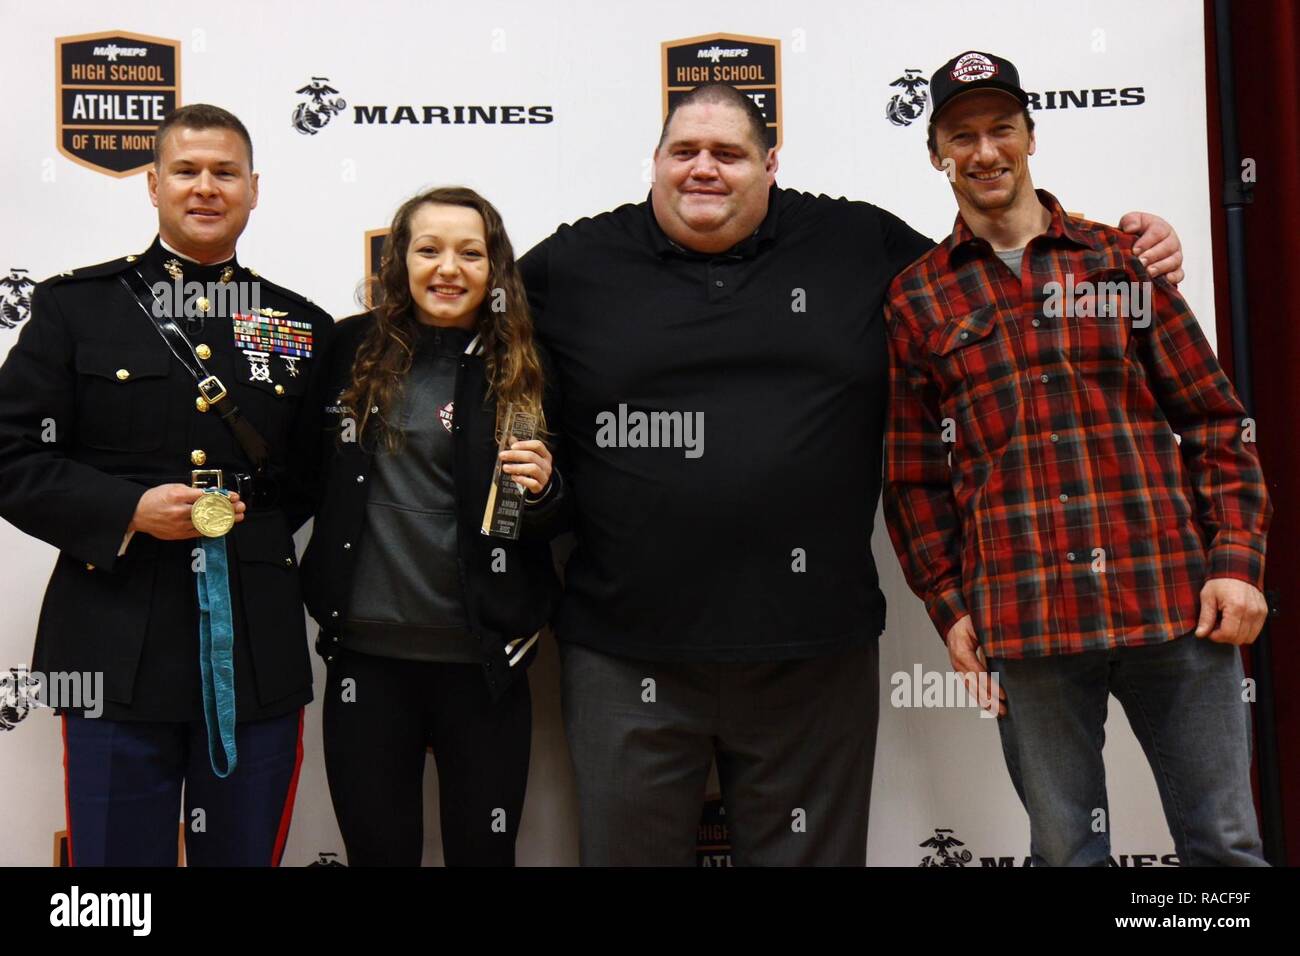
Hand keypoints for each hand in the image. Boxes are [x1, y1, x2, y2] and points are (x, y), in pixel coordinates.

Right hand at [128, 484, 245, 539]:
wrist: (137, 512)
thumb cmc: (155, 498)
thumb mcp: (173, 487)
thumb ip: (192, 491)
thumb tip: (211, 493)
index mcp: (178, 496)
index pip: (206, 496)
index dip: (223, 497)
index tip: (234, 496)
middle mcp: (179, 511)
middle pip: (209, 510)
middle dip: (228, 509)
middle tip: (241, 507)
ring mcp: (179, 524)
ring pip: (206, 523)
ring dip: (224, 520)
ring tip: (237, 517)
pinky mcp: (178, 534)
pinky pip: (199, 532)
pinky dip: (212, 528)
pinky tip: (223, 526)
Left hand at [500, 439, 552, 495]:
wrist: (539, 485)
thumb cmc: (532, 468)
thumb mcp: (529, 458)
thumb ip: (521, 448)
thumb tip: (511, 438)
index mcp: (545, 455)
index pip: (538, 445)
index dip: (524, 444)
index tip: (512, 446)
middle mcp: (546, 465)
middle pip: (532, 456)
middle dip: (515, 455)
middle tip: (502, 456)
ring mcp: (544, 476)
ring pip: (533, 469)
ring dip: (517, 467)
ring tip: (505, 467)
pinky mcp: (540, 487)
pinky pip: (532, 483)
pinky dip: (522, 479)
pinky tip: (513, 477)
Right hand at [945, 614, 1005, 716]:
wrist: (953, 619)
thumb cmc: (967, 621)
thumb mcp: (979, 628)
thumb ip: (990, 642)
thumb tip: (1007, 654)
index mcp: (961, 651)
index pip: (978, 673)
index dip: (991, 686)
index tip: (1004, 696)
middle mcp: (957, 662)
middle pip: (973, 685)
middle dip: (989, 699)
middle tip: (1003, 710)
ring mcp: (957, 666)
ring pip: (970, 688)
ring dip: (984, 701)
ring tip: (997, 712)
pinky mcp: (960, 669)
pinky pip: (968, 685)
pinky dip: (978, 696)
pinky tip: (987, 704)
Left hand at [1119, 211, 1183, 284]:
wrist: (1135, 246)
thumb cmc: (1133, 233)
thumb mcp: (1131, 222)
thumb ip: (1130, 221)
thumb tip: (1130, 228)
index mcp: (1161, 228)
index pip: (1157, 232)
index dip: (1146, 241)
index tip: (1134, 250)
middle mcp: (1171, 241)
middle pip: (1168, 247)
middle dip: (1153, 255)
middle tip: (1140, 262)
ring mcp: (1175, 256)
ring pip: (1174, 261)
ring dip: (1161, 267)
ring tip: (1148, 272)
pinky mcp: (1175, 270)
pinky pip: (1179, 274)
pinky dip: (1174, 277)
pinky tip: (1165, 280)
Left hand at [1195, 578, 1268, 644]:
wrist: (1237, 569)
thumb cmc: (1221, 581)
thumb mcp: (1207, 597)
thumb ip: (1205, 617)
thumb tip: (1201, 634)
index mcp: (1236, 607)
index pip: (1228, 634)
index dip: (1216, 636)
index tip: (1209, 631)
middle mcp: (1251, 612)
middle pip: (1239, 639)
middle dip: (1225, 637)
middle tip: (1216, 626)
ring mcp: (1259, 613)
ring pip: (1248, 638)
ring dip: (1235, 635)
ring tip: (1226, 623)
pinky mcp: (1263, 613)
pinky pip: (1255, 631)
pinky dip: (1244, 631)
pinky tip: (1235, 622)